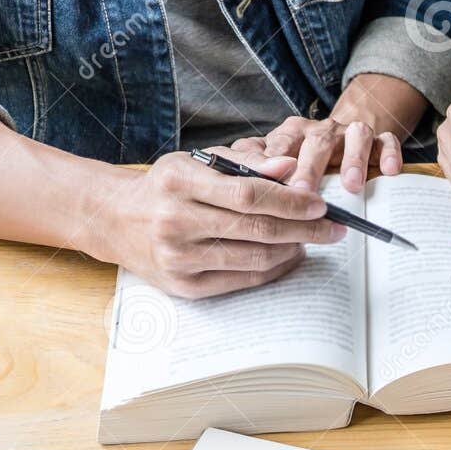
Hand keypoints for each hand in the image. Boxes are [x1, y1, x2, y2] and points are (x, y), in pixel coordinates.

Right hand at [100, 149, 342, 297]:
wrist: (116, 220)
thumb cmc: (166, 186)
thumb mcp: (197, 162)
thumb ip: (244, 163)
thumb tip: (290, 167)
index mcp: (178, 181)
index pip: (248, 194)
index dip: (291, 201)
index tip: (321, 204)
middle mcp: (175, 221)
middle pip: (256, 229)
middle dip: (304, 229)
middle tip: (334, 228)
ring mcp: (178, 257)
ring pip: (253, 258)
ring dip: (292, 250)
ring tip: (311, 239)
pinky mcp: (184, 286)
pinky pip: (242, 280)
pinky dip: (273, 269)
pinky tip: (289, 256)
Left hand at [231, 114, 402, 194]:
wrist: (344, 143)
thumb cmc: (304, 165)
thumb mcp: (278, 167)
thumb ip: (258, 170)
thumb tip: (235, 182)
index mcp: (292, 134)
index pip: (282, 144)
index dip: (277, 164)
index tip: (271, 187)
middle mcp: (322, 130)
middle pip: (317, 141)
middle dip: (311, 167)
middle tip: (305, 191)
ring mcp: (352, 133)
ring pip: (355, 136)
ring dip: (353, 159)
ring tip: (352, 186)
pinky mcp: (379, 140)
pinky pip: (387, 141)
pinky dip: (389, 153)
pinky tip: (390, 171)